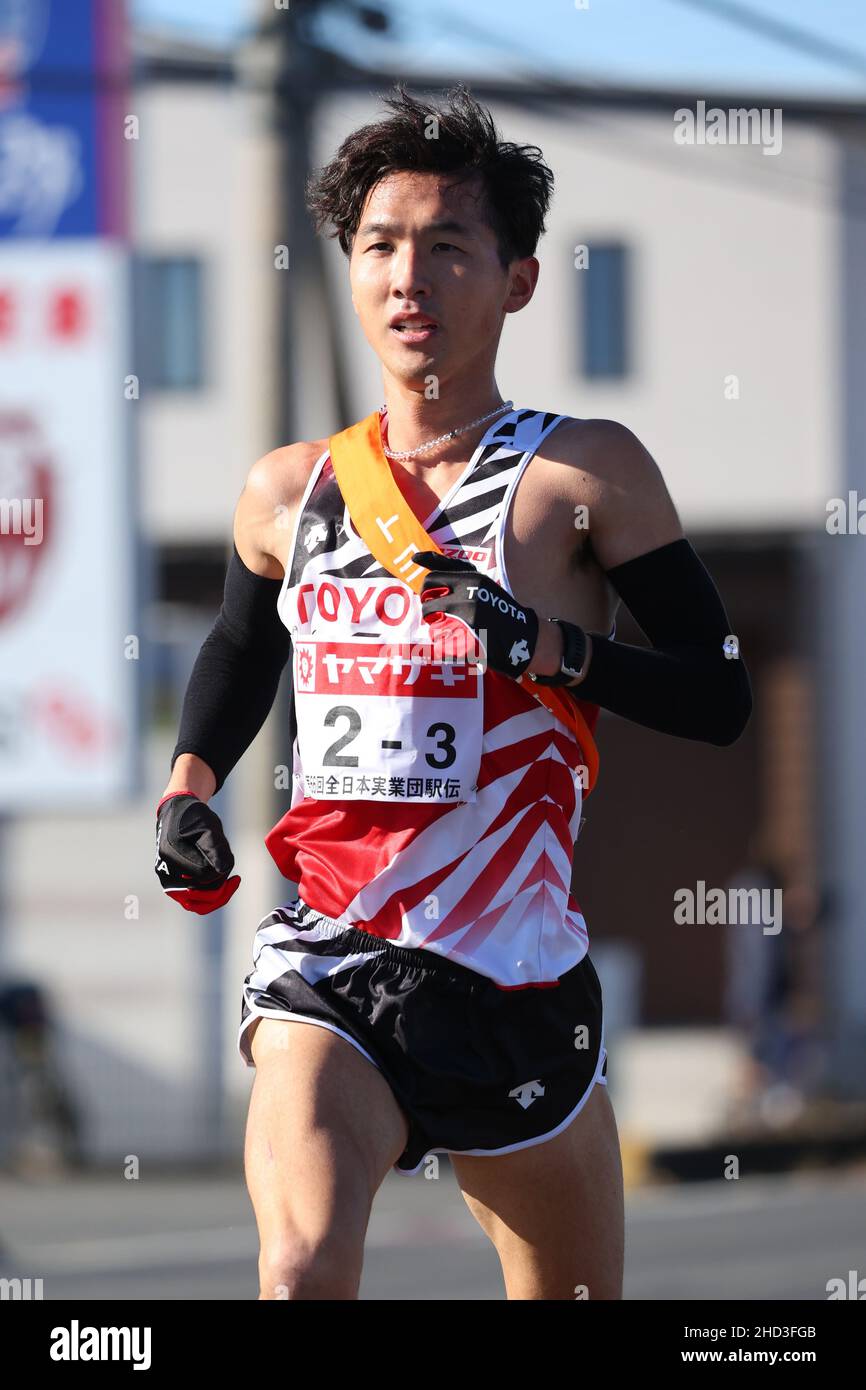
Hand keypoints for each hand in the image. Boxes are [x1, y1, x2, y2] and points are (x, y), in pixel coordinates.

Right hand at [155, 792, 239, 914]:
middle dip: (221, 889)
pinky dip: (209, 897)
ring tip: (231, 884)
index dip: (220, 873)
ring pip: (195, 905)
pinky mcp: (174, 884)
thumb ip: (215, 847)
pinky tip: (223, 885)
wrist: (179, 814)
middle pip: (198, 896)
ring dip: (216, 897)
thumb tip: (222, 870)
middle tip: (236, 879)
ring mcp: (167, 880)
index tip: (229, 861)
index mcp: (171, 854)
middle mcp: (165, 871)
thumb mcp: (208, 826)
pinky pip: (192, 901)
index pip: (202, 876)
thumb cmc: (195, 818)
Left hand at [413, 550, 539, 678]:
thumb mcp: (477, 579)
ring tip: (448, 630)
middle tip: (437, 616)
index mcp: (470, 579)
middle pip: (427, 603)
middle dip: (428, 611)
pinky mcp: (469, 640)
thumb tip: (415, 557)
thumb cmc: (495, 604)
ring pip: (432, 624)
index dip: (426, 591)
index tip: (432, 597)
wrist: (522, 636)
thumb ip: (450, 567)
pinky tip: (456, 644)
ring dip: (435, 628)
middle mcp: (468, 597)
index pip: (430, 580)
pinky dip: (444, 647)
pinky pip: (440, 644)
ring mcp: (468, 620)